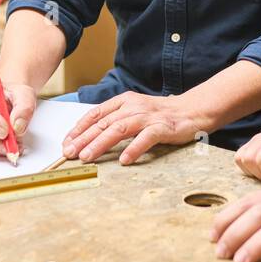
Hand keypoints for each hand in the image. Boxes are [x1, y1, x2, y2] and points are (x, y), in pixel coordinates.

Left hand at [62, 92, 203, 164]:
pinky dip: (134, 149)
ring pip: (119, 129)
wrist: (193, 110)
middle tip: (69, 153)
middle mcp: (133, 106)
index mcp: (124, 101)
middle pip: (103, 123)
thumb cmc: (161, 115)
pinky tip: (124, 160)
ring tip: (87, 157)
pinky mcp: (162, 127)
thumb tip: (90, 137)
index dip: (79, 128)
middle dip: (83, 139)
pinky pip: (146, 138)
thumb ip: (116, 120)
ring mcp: (148, 116)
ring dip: (100, 144)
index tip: (66, 143)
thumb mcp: (135, 112)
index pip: (96, 114)